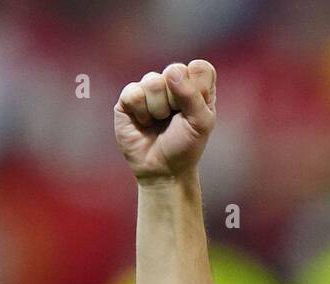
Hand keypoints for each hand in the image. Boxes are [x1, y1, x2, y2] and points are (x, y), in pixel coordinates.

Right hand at [114, 60, 216, 180]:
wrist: (163, 170)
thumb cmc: (186, 146)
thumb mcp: (201, 124)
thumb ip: (193, 95)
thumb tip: (171, 72)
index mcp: (196, 86)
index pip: (200, 67)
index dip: (198, 87)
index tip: (197, 110)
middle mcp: (173, 82)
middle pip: (175, 70)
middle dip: (177, 101)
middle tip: (176, 119)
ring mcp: (150, 88)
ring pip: (153, 81)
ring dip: (158, 109)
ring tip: (159, 122)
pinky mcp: (129, 98)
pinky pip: (133, 93)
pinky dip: (141, 113)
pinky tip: (144, 123)